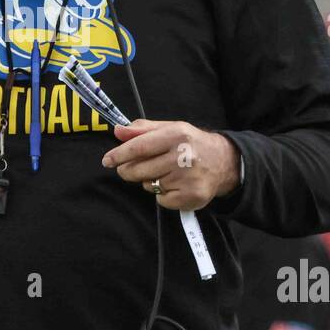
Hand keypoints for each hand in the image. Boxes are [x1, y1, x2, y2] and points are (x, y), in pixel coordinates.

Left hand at [101, 119, 240, 210]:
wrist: (223, 162)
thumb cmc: (189, 143)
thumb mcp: (169, 129)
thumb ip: (142, 129)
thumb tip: (118, 131)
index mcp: (176, 135)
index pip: (140, 147)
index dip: (119, 154)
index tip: (106, 160)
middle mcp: (183, 156)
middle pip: (140, 169)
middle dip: (128, 171)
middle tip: (127, 169)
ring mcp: (188, 178)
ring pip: (150, 185)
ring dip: (149, 181)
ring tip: (164, 173)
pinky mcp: (191, 196)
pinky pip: (161, 200)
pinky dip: (162, 195)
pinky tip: (174, 185)